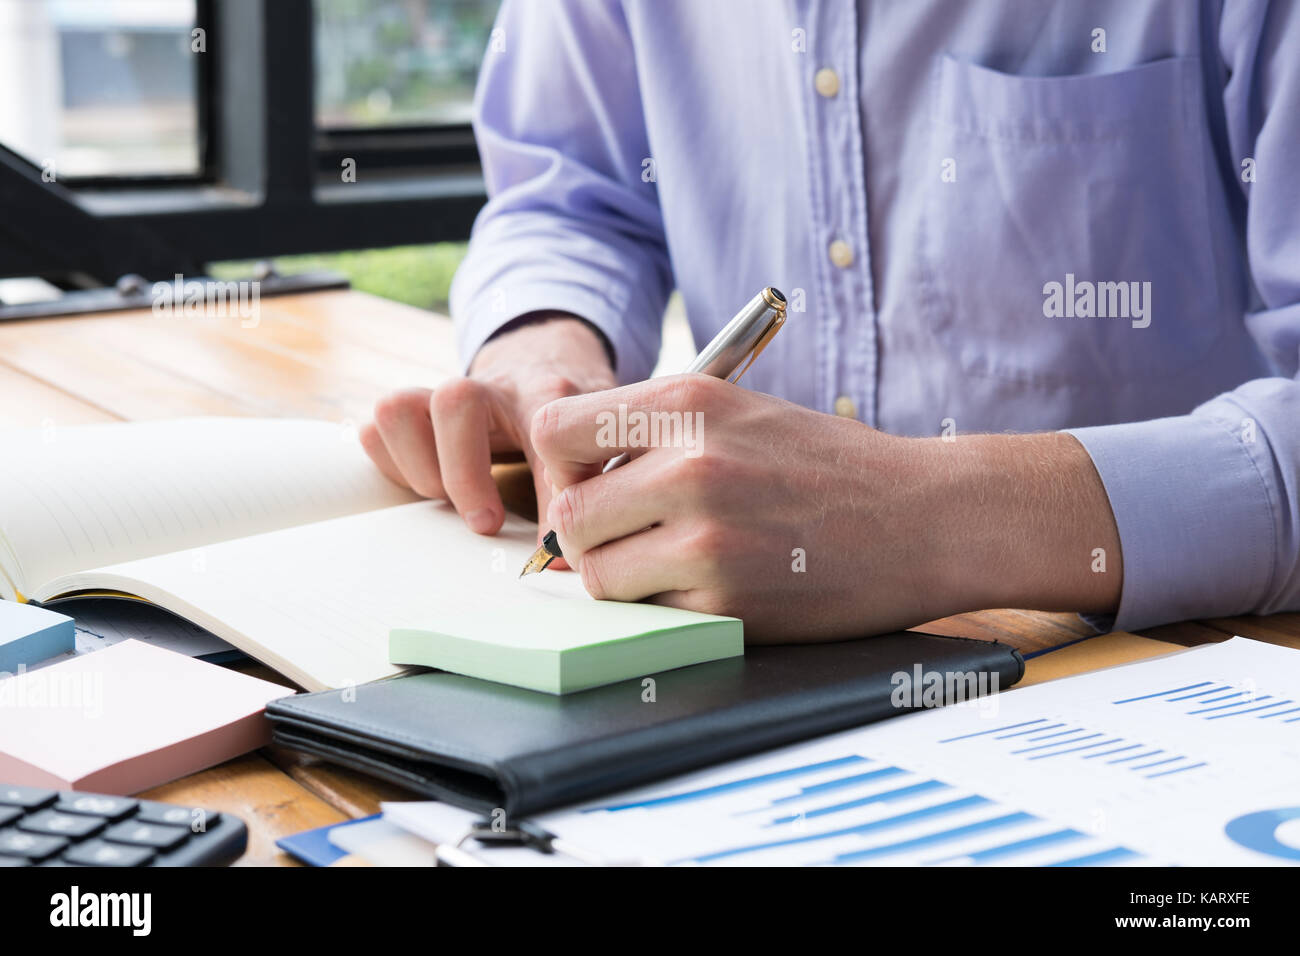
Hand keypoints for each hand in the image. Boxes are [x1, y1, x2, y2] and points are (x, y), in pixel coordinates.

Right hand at [361, 314, 615, 560]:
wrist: (543, 368)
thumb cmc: (567, 421)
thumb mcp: (595, 447)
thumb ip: (584, 492)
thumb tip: (558, 563)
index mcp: (547, 393)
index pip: (545, 428)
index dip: (545, 495)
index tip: (549, 546)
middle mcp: (490, 386)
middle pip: (455, 401)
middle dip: (464, 474)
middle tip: (487, 523)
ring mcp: (441, 394)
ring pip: (398, 408)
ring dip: (418, 467)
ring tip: (448, 499)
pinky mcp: (410, 412)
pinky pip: (374, 431)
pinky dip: (393, 467)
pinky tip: (431, 486)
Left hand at [530, 374, 1122, 638]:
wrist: (924, 518)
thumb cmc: (826, 464)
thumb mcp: (736, 409)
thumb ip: (647, 425)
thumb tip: (559, 452)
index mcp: (689, 400)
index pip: (555, 433)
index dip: (561, 468)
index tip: (590, 485)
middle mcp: (691, 463)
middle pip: (569, 518)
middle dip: (589, 535)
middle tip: (630, 536)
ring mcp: (709, 538)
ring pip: (600, 577)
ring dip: (625, 578)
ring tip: (676, 562)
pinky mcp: (730, 603)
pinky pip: (652, 614)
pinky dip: (671, 607)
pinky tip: (720, 584)